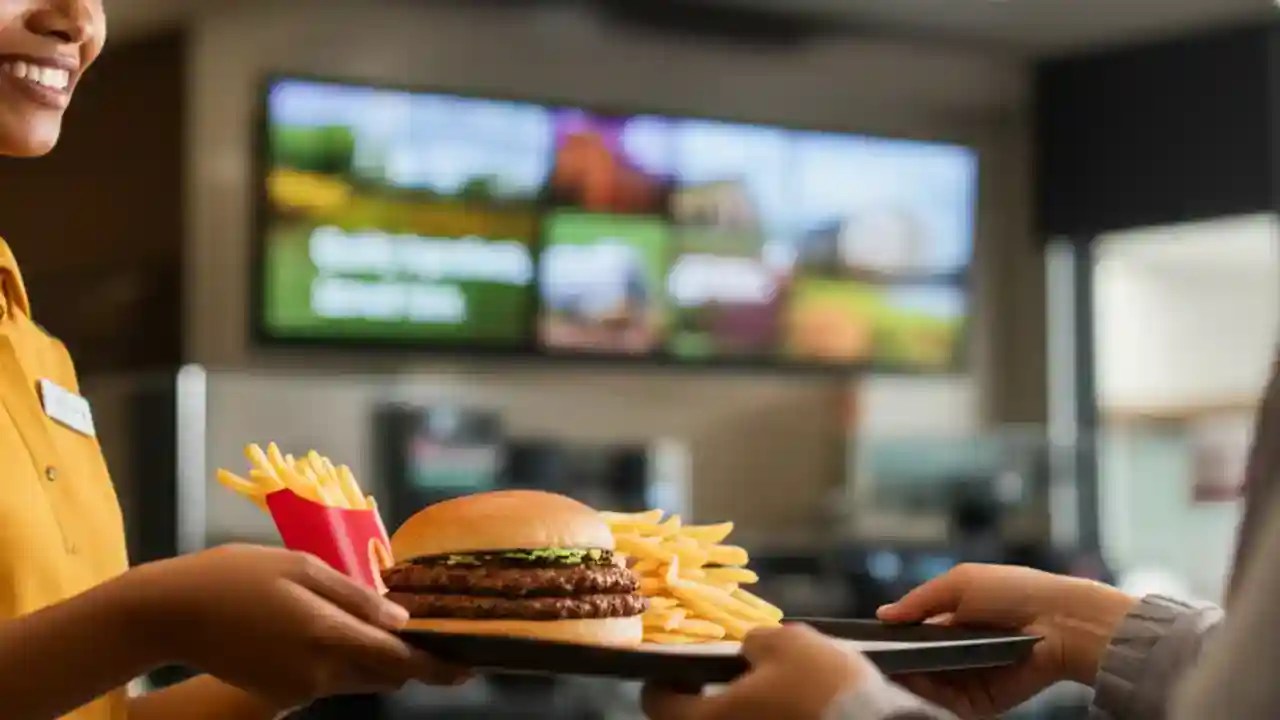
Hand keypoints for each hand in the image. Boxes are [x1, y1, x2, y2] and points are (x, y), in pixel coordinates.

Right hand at [116, 544, 467, 710]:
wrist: (168, 614)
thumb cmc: (235, 576)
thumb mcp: (301, 568)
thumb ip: (355, 597)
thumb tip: (400, 619)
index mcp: (328, 637)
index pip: (400, 660)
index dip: (438, 665)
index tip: (469, 667)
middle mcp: (318, 674)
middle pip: (384, 675)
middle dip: (408, 660)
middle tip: (429, 637)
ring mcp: (298, 690)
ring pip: (357, 678)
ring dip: (372, 657)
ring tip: (371, 621)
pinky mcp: (279, 695)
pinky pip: (326, 679)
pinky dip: (338, 660)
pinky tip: (320, 628)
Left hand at [642, 625, 873, 719]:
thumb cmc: (823, 690)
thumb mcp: (786, 643)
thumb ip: (755, 641)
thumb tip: (748, 650)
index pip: (656, 704)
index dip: (662, 679)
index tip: (675, 664)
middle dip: (709, 696)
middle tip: (732, 670)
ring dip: (745, 708)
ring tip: (772, 684)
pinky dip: (772, 716)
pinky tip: (797, 703)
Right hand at [876, 564, 1135, 717]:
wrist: (1061, 622)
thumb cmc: (1014, 591)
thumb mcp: (960, 583)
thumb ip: (920, 601)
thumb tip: (883, 615)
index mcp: (953, 621)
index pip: (913, 634)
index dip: (892, 638)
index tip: (867, 641)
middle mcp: (958, 652)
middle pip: (916, 663)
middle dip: (895, 662)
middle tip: (871, 660)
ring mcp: (968, 678)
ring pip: (926, 686)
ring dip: (907, 680)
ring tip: (887, 672)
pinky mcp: (981, 701)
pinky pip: (947, 704)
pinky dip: (929, 697)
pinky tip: (914, 684)